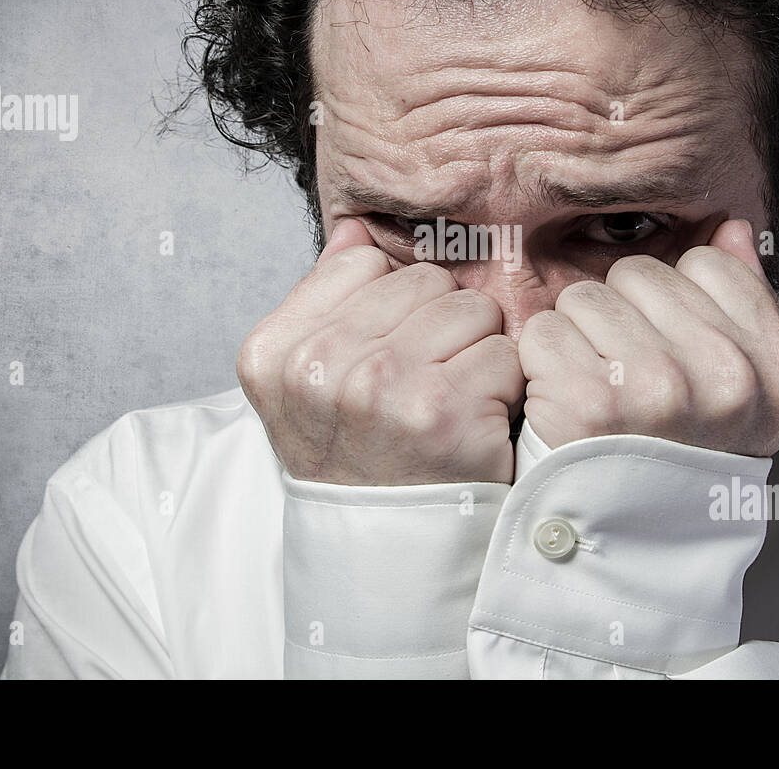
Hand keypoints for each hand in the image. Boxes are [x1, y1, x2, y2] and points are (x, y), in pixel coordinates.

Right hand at [236, 219, 524, 484]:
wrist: (385, 551)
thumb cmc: (356, 456)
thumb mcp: (307, 381)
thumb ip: (326, 297)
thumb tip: (355, 227)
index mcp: (274, 349)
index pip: (365, 262)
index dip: (393, 305)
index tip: (385, 354)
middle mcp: (320, 364)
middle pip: (426, 281)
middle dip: (441, 327)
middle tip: (425, 385)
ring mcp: (381, 386)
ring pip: (472, 310)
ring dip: (476, 354)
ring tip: (451, 401)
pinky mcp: (444, 412)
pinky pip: (504, 354)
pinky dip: (503, 389)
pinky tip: (475, 424)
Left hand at [517, 219, 778, 456]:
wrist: (632, 546)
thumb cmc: (681, 455)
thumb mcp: (744, 390)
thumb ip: (743, 301)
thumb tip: (728, 227)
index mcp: (777, 368)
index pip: (705, 264)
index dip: (673, 301)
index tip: (671, 351)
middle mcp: (727, 377)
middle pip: (639, 275)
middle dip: (620, 315)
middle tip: (626, 376)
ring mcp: (660, 389)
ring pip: (584, 297)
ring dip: (577, 338)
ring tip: (597, 390)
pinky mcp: (592, 403)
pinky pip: (543, 330)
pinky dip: (541, 363)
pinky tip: (564, 402)